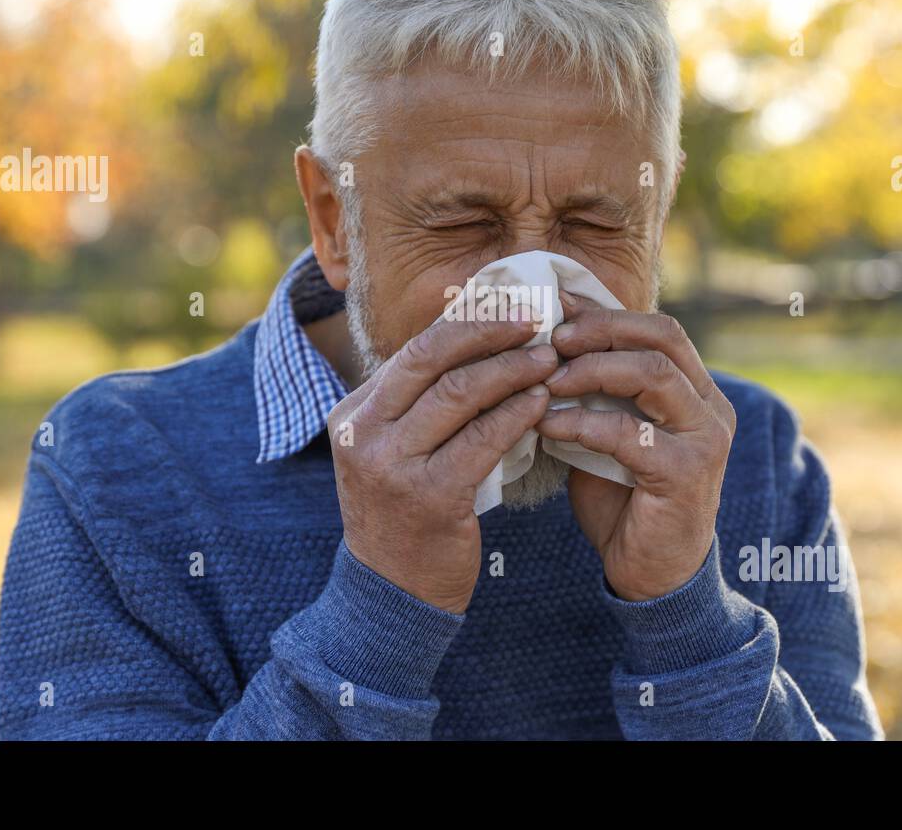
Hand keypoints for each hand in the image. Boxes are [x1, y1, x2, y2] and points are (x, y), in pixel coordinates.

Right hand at [327, 307, 557, 612]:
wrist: (392, 594)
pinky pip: (483, 439)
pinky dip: (518, 414)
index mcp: (352, 414)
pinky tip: (543, 404)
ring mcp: (392, 465)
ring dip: (512, 369)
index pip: (413, 350)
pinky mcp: (430, 496)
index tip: (507, 308)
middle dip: (488, 331)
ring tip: (549, 360)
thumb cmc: (405, 512)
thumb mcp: (393, 450)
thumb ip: (419, 402)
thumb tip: (473, 335)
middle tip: (535, 321)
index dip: (465, 322)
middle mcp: (363, 433)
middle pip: (430, 358)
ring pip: (459, 393)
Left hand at [537, 292, 735, 600]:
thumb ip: (590, 392)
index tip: (553, 306)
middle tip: (549, 340)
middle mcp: (710, 407)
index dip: (603, 312)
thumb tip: (542, 343)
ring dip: (591, 370)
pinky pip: (631, 432)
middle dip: (600, 330)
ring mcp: (705, 439)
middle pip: (661, 337)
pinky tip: (548, 426)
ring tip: (547, 381)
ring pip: (653, 374)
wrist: (650, 575)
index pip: (657, 328)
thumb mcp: (604, 432)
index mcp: (695, 390)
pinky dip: (582, 423)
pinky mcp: (688, 474)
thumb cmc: (622, 499)